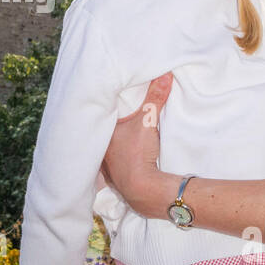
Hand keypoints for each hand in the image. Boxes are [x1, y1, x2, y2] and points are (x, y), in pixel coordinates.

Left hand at [101, 72, 173, 218]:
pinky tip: (123, 157)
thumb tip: (165, 75)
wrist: (143, 189)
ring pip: (106, 151)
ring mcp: (106, 167)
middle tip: (112, 116)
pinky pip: (113, 165)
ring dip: (112, 145)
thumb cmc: (138, 154)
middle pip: (102, 135)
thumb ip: (155, 98)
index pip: (98, 118)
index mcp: (101, 136)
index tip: (106, 100)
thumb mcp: (148, 121)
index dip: (103, 110)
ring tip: (118, 134)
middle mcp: (99, 152)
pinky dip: (117, 160)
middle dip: (106, 127)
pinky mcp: (116, 179)